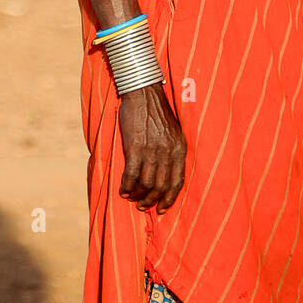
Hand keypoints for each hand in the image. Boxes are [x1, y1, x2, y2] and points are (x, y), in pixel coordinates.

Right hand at [119, 82, 185, 213]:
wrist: (143, 93)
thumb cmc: (156, 112)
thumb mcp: (173, 132)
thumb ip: (171, 151)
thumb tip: (165, 173)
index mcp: (180, 149)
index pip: (177, 182)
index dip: (170, 199)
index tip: (162, 208)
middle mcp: (168, 153)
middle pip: (161, 187)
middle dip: (151, 201)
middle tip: (143, 206)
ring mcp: (151, 151)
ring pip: (146, 185)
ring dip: (138, 196)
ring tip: (132, 198)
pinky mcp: (135, 148)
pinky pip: (131, 176)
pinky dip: (126, 187)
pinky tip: (123, 191)